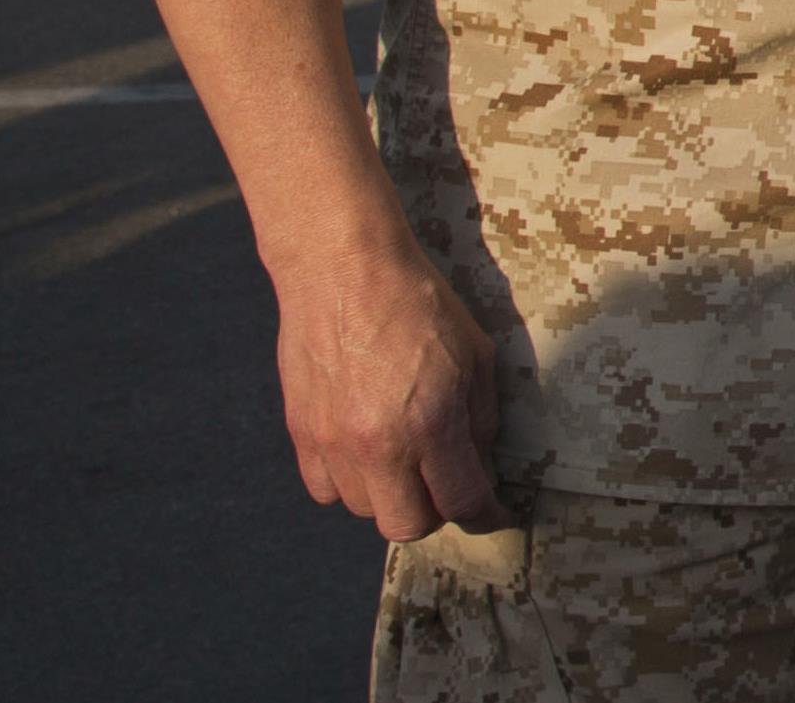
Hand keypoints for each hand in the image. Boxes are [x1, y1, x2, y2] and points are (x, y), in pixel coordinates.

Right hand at [272, 232, 504, 541]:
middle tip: (444, 483)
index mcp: (430, 423)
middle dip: (434, 511)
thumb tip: (480, 466)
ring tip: (403, 456)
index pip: (461, 501)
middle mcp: (376, 443)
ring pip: (362, 509)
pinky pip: (324, 488)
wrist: (344, 269)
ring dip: (389, 494)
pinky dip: (348, 481)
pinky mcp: (300, 432)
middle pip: (406, 525)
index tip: (494, 511)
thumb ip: (480, 420)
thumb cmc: (419, 304)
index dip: (485, 514)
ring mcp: (332, 442)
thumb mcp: (475, 355)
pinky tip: (365, 450)